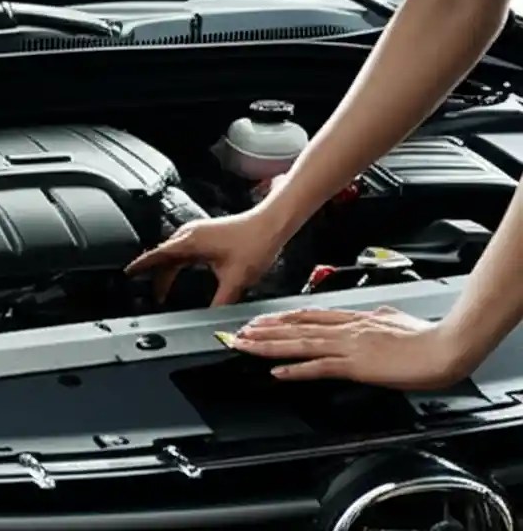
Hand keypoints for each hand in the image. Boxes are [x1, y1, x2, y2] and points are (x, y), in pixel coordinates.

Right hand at [124, 210, 285, 305]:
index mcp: (190, 242)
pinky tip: (182, 270)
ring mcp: (198, 232)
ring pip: (173, 253)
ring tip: (164, 288)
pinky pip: (182, 248)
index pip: (156, 256)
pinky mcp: (206, 233)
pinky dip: (177, 262)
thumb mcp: (236, 279)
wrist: (272, 224)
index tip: (127, 273)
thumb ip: (220, 302)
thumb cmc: (255, 243)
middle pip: (163, 257)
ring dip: (167, 269)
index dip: (140, 266)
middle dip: (155, 276)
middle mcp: (190, 234)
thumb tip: (212, 320)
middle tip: (153, 296)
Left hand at [231, 306, 470, 390]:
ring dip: (269, 345)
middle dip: (265, 330)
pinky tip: (277, 372)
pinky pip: (319, 367)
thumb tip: (373, 315)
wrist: (445, 346)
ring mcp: (349, 346)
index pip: (310, 315)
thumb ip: (378, 318)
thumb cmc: (427, 336)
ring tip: (246, 345)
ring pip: (300, 343)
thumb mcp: (396, 319)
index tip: (264, 319)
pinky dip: (296, 370)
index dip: (284, 318)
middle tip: (240, 331)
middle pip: (296, 327)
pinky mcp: (356, 365)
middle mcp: (346, 329)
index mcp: (355, 319)